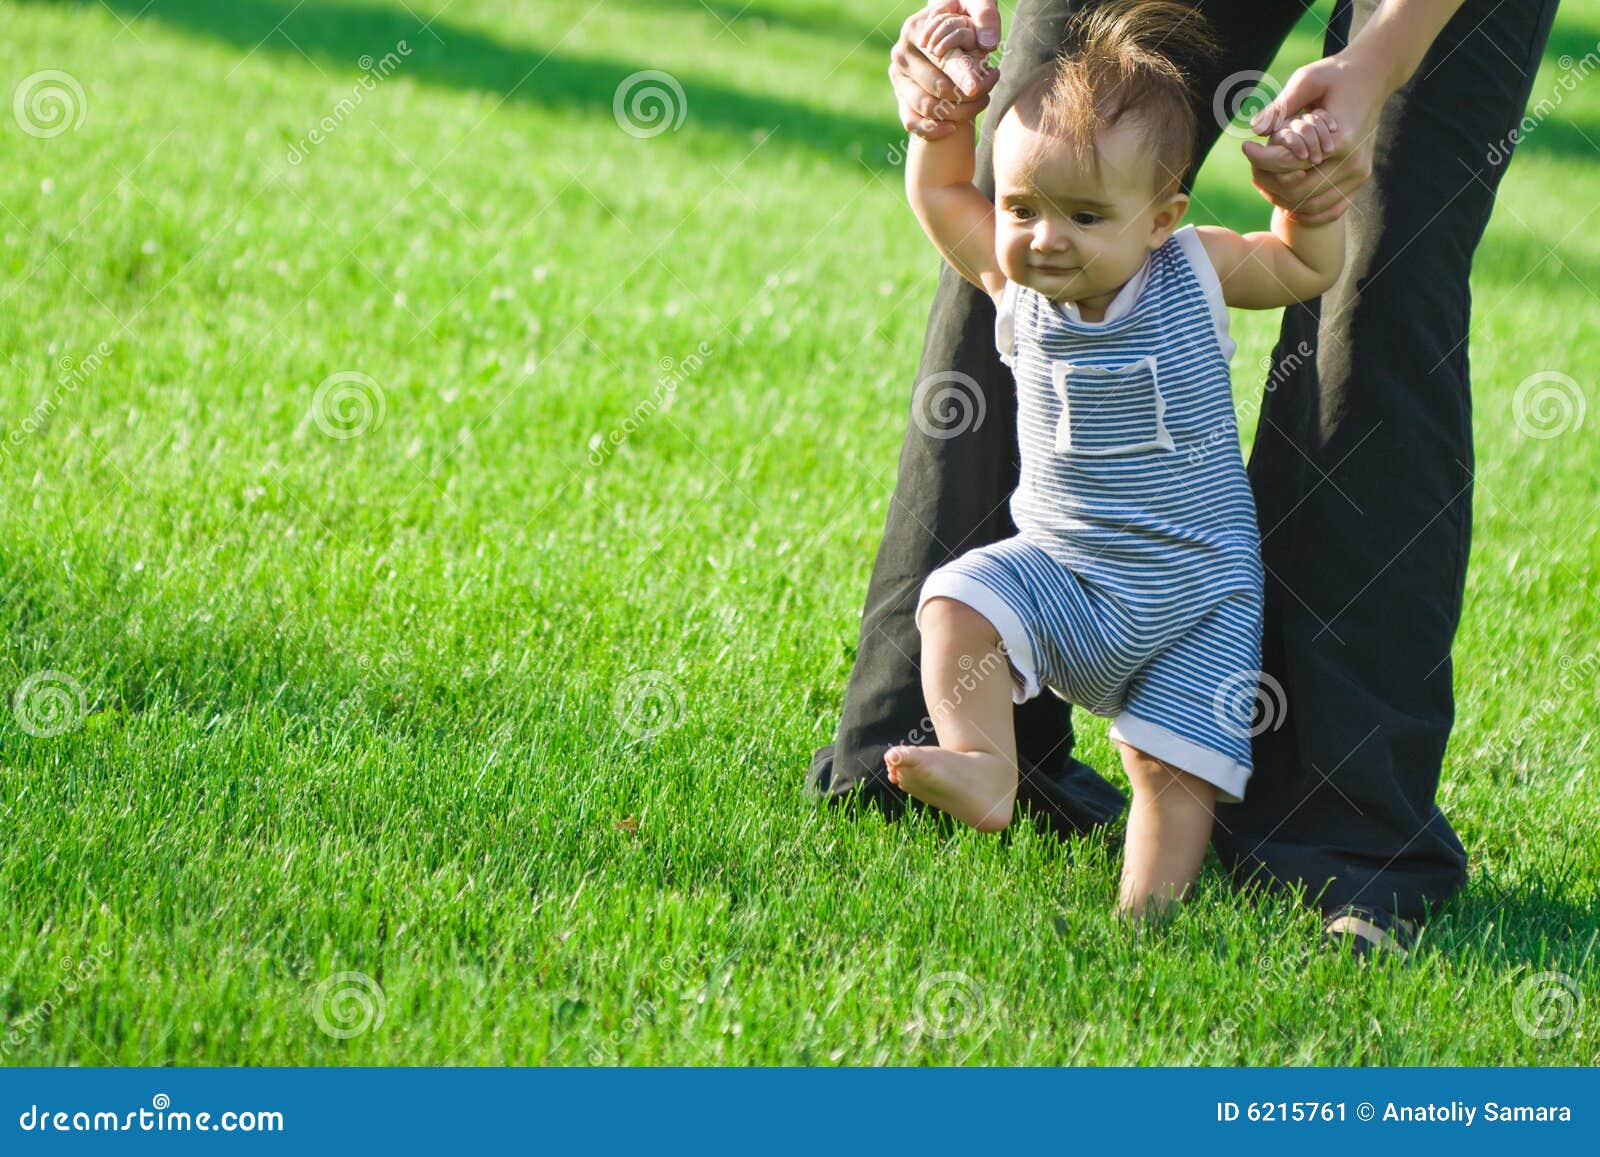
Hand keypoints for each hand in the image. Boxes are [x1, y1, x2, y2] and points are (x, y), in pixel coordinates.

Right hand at [890, 0, 1001, 140]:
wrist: (947, 27)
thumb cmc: (964, 12)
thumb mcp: (977, 3)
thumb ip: (985, 15)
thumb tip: (988, 45)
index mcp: (916, 30)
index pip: (942, 58)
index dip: (962, 74)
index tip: (978, 88)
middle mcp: (902, 54)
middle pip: (936, 86)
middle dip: (968, 95)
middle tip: (991, 85)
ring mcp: (899, 78)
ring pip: (927, 107)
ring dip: (958, 112)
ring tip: (983, 100)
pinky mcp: (900, 97)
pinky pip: (911, 122)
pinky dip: (932, 130)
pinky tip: (953, 128)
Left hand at [1240, 52, 1388, 224]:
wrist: (1373, 78)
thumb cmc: (1337, 75)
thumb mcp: (1308, 79)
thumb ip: (1281, 105)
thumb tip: (1254, 129)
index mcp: (1343, 140)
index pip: (1291, 163)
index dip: (1262, 159)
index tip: (1245, 147)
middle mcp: (1353, 163)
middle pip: (1298, 192)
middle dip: (1269, 182)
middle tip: (1253, 167)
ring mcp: (1358, 176)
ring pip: (1310, 207)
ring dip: (1282, 198)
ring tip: (1265, 178)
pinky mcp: (1359, 181)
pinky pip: (1329, 211)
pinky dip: (1304, 209)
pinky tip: (1285, 195)